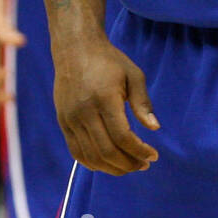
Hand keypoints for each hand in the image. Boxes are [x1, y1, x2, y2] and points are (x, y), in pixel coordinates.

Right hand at [53, 37, 159, 176]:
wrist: (75, 49)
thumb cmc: (109, 61)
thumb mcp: (133, 74)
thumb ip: (143, 102)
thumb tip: (154, 128)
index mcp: (104, 98)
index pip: (122, 136)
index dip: (139, 151)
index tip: (153, 156)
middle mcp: (84, 112)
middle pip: (106, 151)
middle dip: (128, 164)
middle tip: (144, 165)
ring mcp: (70, 119)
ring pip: (90, 156)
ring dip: (112, 168)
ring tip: (130, 167)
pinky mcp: (63, 122)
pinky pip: (76, 151)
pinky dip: (93, 163)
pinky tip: (108, 163)